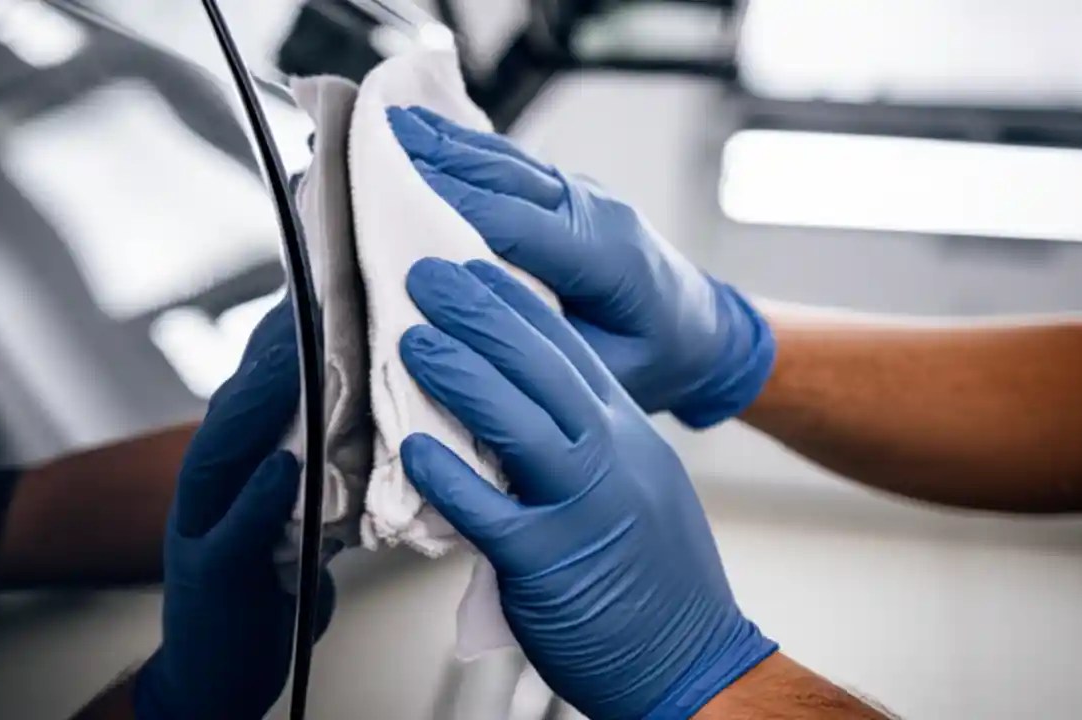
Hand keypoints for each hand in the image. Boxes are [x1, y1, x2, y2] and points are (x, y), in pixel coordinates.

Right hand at [134, 302, 332, 718]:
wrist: (221, 668)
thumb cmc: (269, 585)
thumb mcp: (305, 510)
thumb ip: (329, 464)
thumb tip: (384, 418)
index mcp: (238, 462)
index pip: (260, 386)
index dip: (291, 336)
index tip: (330, 286)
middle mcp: (214, 483)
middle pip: (238, 402)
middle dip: (275, 351)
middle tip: (317, 300)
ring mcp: (202, 527)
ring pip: (221, 452)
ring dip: (260, 404)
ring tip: (296, 361)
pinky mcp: (209, 575)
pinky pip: (232, 532)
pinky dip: (256, 500)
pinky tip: (283, 469)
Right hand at [388, 106, 774, 427]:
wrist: (703, 333)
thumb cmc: (657, 360)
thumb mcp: (609, 373)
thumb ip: (549, 345)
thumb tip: (475, 328)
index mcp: (605, 256)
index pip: (516, 224)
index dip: (454, 209)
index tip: (397, 199)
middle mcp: (594, 212)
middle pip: (506, 178)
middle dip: (439, 160)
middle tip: (378, 143)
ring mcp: (584, 196)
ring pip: (508, 162)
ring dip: (447, 143)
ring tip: (391, 126)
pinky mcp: (571, 195)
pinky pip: (514, 165)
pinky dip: (468, 148)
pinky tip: (429, 134)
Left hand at [398, 258, 775, 718]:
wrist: (695, 663)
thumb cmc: (658, 580)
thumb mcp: (639, 485)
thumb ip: (589, 440)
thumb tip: (524, 404)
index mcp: (627, 434)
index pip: (568, 349)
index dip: (515, 303)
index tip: (475, 268)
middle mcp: (612, 458)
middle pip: (540, 368)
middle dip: (478, 314)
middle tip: (428, 276)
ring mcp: (584, 508)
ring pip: (518, 424)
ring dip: (459, 376)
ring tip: (413, 341)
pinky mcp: (551, 563)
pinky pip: (491, 511)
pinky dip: (450, 477)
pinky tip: (415, 449)